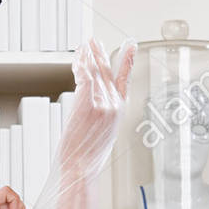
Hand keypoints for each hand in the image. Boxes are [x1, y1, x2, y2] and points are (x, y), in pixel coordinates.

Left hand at [56, 34, 136, 172]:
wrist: (81, 167)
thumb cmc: (86, 158)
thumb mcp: (101, 136)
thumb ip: (101, 117)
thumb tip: (92, 109)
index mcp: (118, 112)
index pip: (125, 81)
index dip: (128, 62)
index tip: (130, 46)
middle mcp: (114, 105)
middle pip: (108, 72)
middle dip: (100, 54)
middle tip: (95, 41)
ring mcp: (102, 102)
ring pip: (95, 72)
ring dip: (88, 55)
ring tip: (84, 44)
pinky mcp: (89, 102)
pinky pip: (85, 76)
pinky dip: (81, 64)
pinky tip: (78, 57)